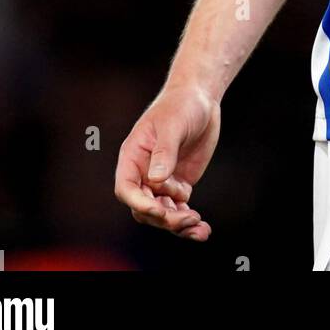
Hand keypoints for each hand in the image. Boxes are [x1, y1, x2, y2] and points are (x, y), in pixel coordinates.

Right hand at [114, 82, 220, 239]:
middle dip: (164, 217)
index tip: (160, 209)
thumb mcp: (173, 123)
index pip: (126, 188)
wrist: (200, 99)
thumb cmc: (180, 104)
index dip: (139, 203)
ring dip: (178, 225)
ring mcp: (162, 182)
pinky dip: (189, 222)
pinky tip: (203, 229)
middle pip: (145, 208)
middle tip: (188, 218)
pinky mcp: (179, 185)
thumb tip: (156, 179)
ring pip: (162, 214)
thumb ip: (164, 151)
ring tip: (199, 227)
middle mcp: (144, 173)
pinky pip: (179, 210)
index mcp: (133, 157)